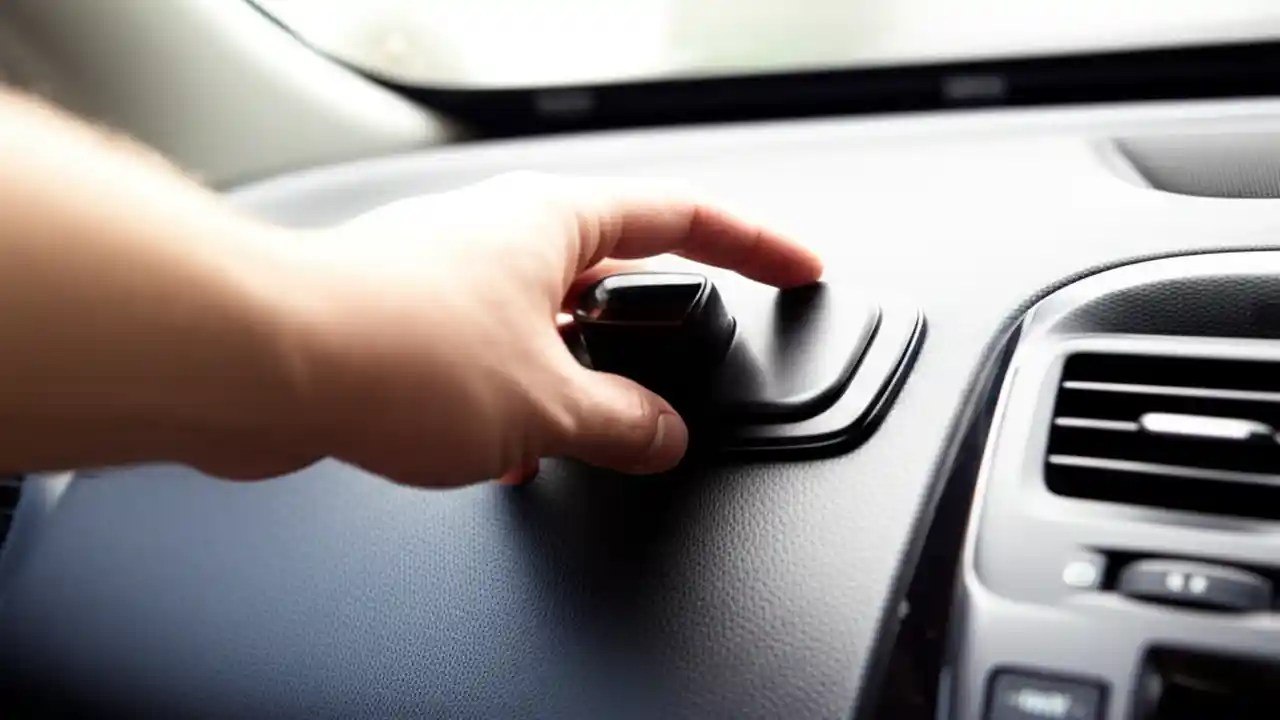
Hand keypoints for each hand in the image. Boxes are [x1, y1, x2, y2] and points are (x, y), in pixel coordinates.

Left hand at [279, 173, 822, 486]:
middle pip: (615, 275)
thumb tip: (661, 436)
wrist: (258, 363)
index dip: (754, 246)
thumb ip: (620, 425)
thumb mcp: (544, 405)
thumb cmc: (388, 346)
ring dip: (573, 386)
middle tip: (683, 378)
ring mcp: (452, 277)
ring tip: (583, 438)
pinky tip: (501, 455)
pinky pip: (488, 361)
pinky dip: (510, 407)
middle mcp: (503, 237)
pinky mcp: (408, 323)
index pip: (685, 216)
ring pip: (547, 328)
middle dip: (649, 337)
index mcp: (554, 223)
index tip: (797, 268)